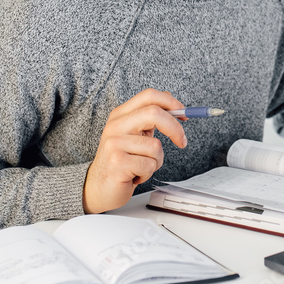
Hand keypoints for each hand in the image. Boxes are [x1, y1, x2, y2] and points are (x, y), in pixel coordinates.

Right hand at [82, 89, 186, 213]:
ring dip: (156, 161)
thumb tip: (172, 102)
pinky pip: (149, 165)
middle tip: (182, 141)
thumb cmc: (121, 161)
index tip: (184, 115)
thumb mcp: (134, 134)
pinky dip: (147, 173)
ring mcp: (114, 143)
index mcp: (121, 114)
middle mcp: (116, 125)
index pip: (149, 96)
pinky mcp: (117, 163)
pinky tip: (134, 175)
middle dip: (175, 128)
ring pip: (155, 146)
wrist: (98, 188)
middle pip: (154, 113)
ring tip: (141, 166)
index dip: (171, 102)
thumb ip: (149, 118)